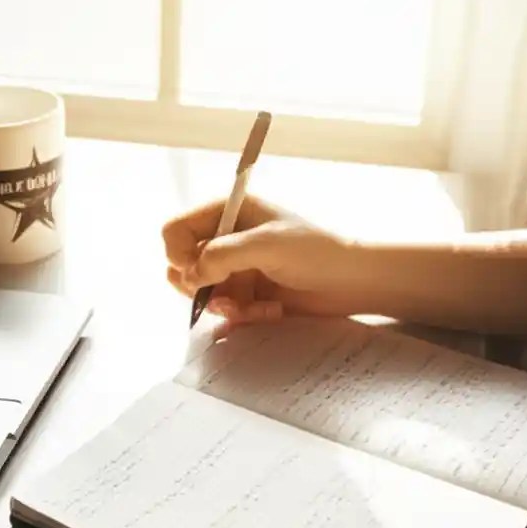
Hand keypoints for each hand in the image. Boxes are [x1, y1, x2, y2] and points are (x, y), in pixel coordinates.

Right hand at [162, 197, 366, 327]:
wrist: (351, 282)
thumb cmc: (316, 252)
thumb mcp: (266, 245)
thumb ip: (222, 255)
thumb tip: (191, 276)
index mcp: (226, 212)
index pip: (176, 230)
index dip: (178, 253)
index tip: (196, 272)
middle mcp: (224, 238)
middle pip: (180, 264)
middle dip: (199, 285)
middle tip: (223, 293)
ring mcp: (233, 267)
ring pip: (199, 292)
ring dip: (223, 304)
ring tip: (251, 306)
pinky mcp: (243, 293)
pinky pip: (221, 309)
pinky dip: (240, 314)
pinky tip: (268, 310)